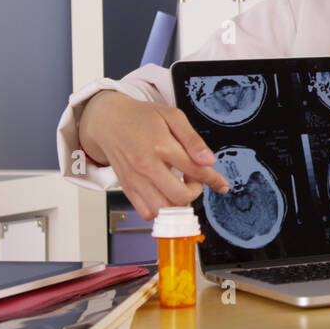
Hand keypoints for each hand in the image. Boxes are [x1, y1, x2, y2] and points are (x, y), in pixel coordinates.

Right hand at [79, 91, 229, 220]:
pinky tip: (164, 194)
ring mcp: (135, 179)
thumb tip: (209, 160)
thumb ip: (193, 140)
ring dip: (178, 202)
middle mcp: (147, 166)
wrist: (109, 121)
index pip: (196, 170)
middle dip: (195, 191)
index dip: (213, 179)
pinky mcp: (127, 188)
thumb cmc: (141, 117)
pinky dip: (160, 209)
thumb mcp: (172, 116)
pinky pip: (146, 212)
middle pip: (181, 196)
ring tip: (179, 185)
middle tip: (194, 179)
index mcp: (161, 146)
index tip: (221, 184)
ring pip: (164, 209)